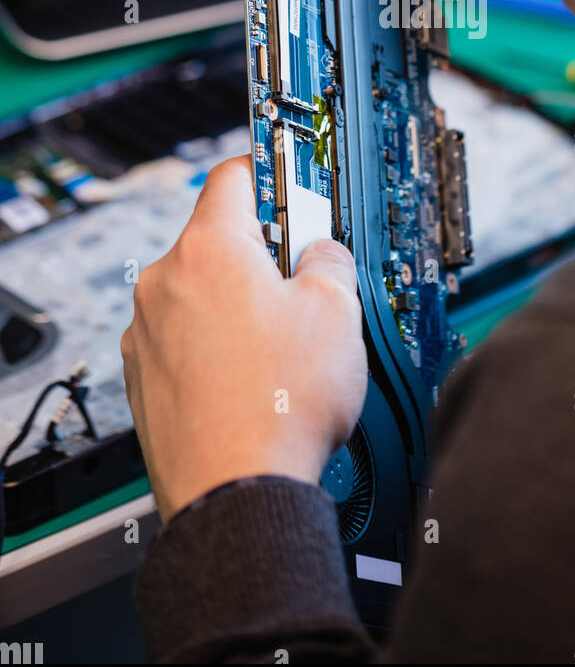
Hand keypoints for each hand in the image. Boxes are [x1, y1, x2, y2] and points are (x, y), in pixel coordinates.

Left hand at [122, 156, 366, 520]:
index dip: (273, 172)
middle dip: (264, 251)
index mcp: (209, 249)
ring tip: (286, 341)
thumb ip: (330, 260)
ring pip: (201, 293)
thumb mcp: (338, 311)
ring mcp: (146, 334)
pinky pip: (185, 340)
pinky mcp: (144, 380)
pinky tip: (256, 377)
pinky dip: (217, 345)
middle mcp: (165, 284)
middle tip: (308, 277)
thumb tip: (323, 253)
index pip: (234, 174)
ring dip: (239, 302)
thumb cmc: (281, 405)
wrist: (238, 494)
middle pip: (218, 238)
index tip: (294, 179)